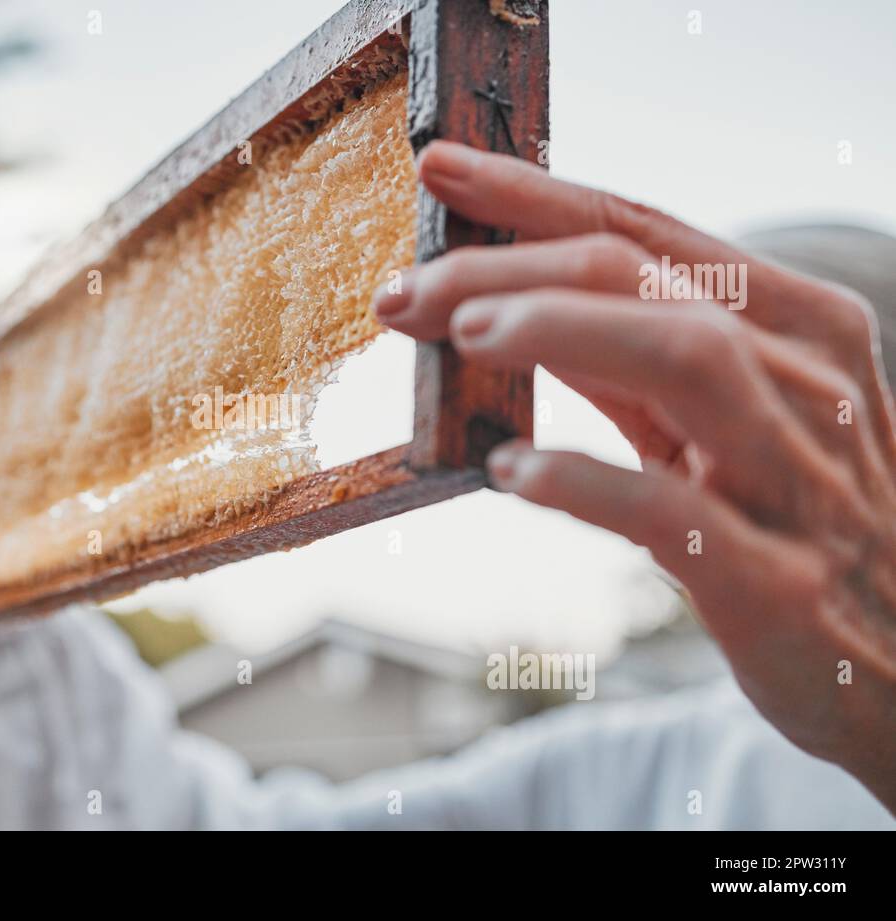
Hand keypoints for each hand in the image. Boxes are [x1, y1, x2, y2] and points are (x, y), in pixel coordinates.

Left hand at [375, 140, 895, 812]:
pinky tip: (511, 474)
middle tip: (405, 288)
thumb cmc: (801, 517)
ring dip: (559, 330)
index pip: (647, 231)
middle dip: (511, 265)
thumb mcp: (724, 416)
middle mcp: (801, 383)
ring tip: (464, 330)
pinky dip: (584, 483)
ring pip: (684, 358)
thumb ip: (630, 357)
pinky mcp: (771, 578)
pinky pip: (671, 514)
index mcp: (794, 327)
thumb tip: (512, 298)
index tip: (442, 168)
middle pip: (643, 280)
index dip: (536, 194)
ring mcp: (794, 479)